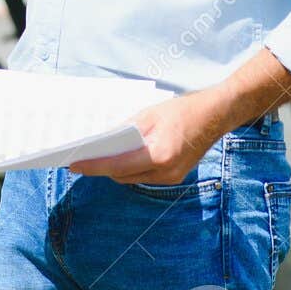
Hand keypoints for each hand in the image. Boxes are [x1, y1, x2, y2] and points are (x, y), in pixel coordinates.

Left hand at [70, 90, 230, 184]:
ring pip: (133, 179)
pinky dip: (132, 169)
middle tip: (84, 157)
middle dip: (102, 168)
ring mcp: (172, 177)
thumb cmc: (182, 111)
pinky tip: (123, 157)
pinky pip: (145, 177)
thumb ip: (124, 131)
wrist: (215, 115)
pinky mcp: (175, 177)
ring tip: (100, 157)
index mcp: (158, 155)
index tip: (74, 164)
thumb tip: (102, 142)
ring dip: (117, 169)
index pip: (116, 166)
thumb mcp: (148, 115)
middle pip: (123, 176)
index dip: (93, 166)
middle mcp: (165, 172)